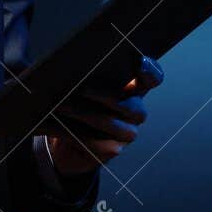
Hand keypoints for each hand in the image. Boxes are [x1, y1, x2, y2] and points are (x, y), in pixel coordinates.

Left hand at [46, 56, 164, 176]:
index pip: (153, 78)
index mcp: (135, 88)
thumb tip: (77, 62)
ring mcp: (127, 133)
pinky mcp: (113, 150)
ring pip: (111, 124)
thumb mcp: (85, 84)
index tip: (139, 63)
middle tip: (81, 89)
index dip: (149, 71)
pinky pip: (95, 143)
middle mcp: (136, 111)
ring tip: (61, 106)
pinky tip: (58, 124)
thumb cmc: (78, 103)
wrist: (67, 143)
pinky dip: (73, 133)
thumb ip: (91, 74)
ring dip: (83, 114)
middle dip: (104, 96)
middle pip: (130, 105)